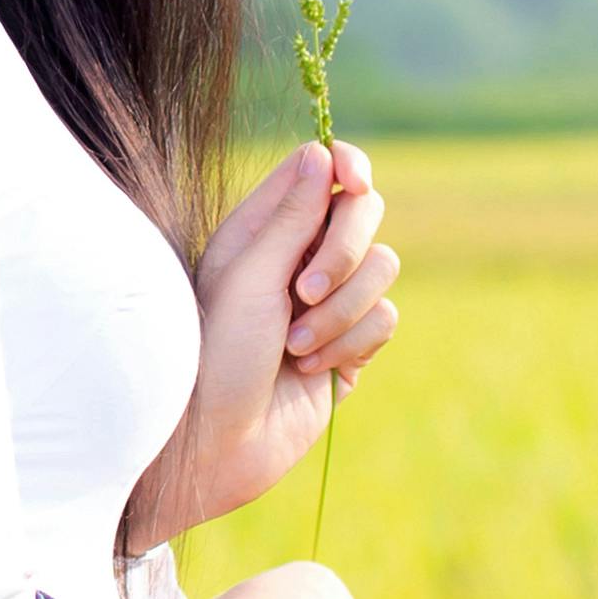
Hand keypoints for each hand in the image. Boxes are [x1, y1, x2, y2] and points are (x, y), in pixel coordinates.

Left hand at [125, 141, 401, 543]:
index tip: (355, 181)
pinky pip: (385, 320)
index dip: (347, 167)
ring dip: (342, 311)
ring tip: (294, 347)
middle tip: (302, 292)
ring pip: (383, 269)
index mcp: (262, 228)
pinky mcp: (351, 345)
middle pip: (364, 212)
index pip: (321, 168)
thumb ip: (291, 217)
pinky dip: (352, 345)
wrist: (217, 444)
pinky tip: (310, 372)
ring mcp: (329, 301)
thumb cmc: (212, 357)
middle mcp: (298, 257)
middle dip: (344, 252)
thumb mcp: (247, 277)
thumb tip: (324, 154)